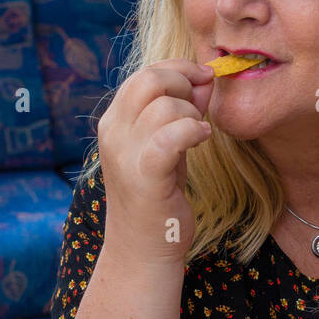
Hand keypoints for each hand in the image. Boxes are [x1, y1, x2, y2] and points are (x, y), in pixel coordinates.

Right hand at [97, 58, 213, 261]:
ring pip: (165, 106)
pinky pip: (172, 136)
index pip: (143, 74)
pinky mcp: (146, 175)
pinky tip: (203, 140)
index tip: (203, 77)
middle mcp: (113, 132)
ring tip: (198, 134)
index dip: (178, 69)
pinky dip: (193, 131)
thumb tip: (204, 79)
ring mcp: (125, 153)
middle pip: (149, 80)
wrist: (142, 250)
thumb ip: (180, 111)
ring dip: (192, 114)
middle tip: (201, 105)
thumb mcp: (166, 147)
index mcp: (114, 121)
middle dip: (184, 83)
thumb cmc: (157, 198)